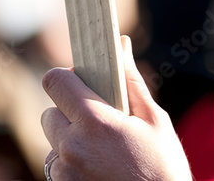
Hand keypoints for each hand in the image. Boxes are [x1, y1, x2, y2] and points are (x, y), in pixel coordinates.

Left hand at [40, 36, 193, 180]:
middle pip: (49, 112)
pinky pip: (57, 167)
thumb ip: (131, 81)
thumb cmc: (163, 169)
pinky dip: (70, 165)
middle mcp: (72, 147)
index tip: (80, 81)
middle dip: (68, 112)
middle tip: (97, 121)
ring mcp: (65, 173)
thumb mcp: (155, 121)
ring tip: (101, 150)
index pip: (55, 81)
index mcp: (94, 122)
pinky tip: (97, 169)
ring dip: (68, 141)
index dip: (66, 77)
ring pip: (52, 142)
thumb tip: (121, 45)